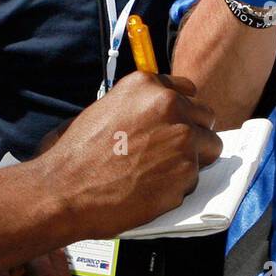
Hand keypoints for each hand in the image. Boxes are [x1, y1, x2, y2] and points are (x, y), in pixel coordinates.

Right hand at [43, 71, 221, 240]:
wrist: (66, 189)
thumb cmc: (79, 154)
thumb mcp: (107, 109)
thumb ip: (140, 106)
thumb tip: (162, 114)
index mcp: (147, 86)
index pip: (187, 91)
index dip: (181, 110)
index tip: (175, 123)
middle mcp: (170, 106)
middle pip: (206, 117)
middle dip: (194, 134)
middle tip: (169, 152)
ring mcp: (182, 139)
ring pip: (210, 149)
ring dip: (191, 160)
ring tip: (158, 172)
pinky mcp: (187, 172)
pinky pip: (196, 178)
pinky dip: (179, 186)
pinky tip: (151, 188)